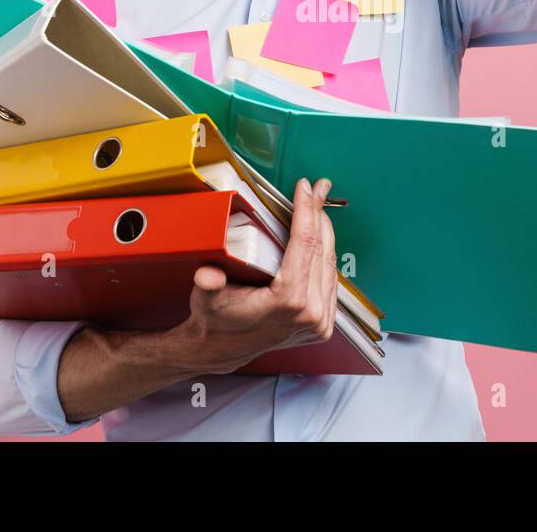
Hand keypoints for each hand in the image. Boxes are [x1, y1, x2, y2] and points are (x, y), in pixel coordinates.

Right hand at [178, 176, 339, 374]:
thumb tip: (207, 274)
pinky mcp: (323, 324)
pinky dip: (324, 256)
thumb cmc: (216, 320)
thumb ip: (209, 284)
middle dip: (319, 214)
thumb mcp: (206, 299)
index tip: (306, 188)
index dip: (306, 211)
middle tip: (318, 187)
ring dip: (324, 233)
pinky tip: (319, 238)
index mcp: (288, 302)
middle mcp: (311, 313)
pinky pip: (330, 281)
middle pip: (322, 250)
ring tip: (317, 207)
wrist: (222, 349)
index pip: (304, 244)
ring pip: (329, 264)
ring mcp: (320, 321)